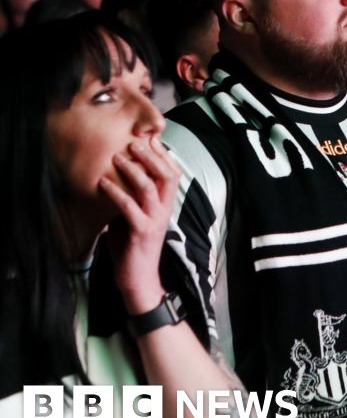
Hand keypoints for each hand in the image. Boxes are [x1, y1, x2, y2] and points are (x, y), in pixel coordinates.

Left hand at [99, 136, 181, 313]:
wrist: (139, 279)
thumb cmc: (133, 246)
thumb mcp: (133, 216)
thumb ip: (131, 198)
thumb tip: (114, 175)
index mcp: (166, 204)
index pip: (173, 172)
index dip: (163, 154)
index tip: (148, 138)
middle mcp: (165, 210)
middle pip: (167, 174)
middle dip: (151, 156)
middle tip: (132, 142)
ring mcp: (155, 220)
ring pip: (149, 187)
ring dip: (132, 169)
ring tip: (116, 158)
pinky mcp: (141, 232)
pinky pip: (129, 207)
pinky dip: (115, 192)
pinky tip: (102, 183)